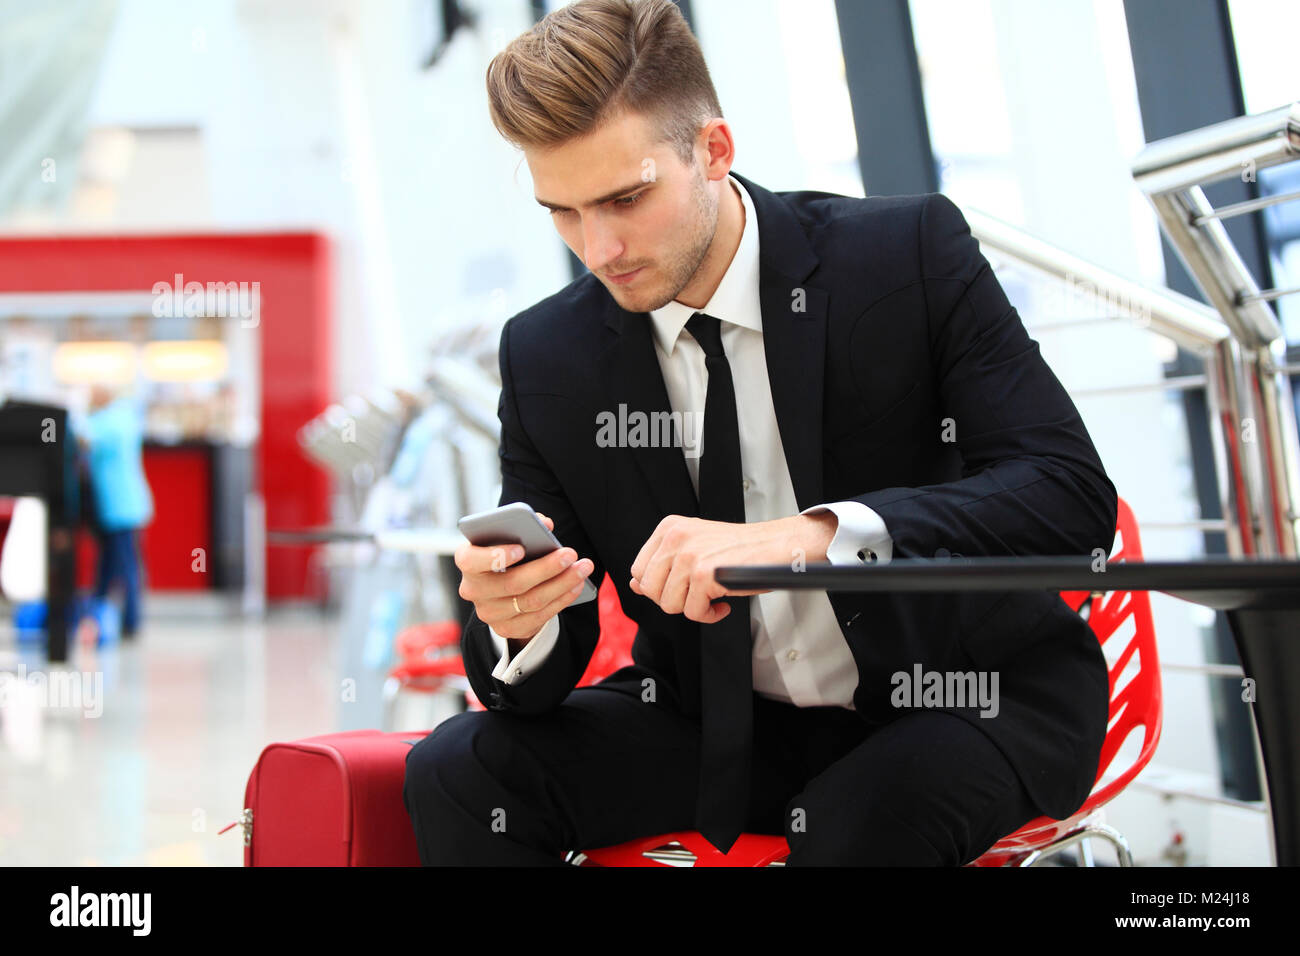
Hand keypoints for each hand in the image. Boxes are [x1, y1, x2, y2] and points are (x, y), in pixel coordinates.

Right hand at [454, 511, 594, 641]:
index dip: (495, 556)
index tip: (522, 548)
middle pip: (512, 583)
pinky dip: (561, 600)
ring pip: (530, 601)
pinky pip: (538, 617)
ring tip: (582, 568)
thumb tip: (546, 524)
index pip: (471, 560)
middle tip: (570, 554)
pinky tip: (576, 586)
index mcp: (467, 560)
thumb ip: (524, 526)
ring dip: (561, 584)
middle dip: (546, 568)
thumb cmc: (507, 553)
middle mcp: (473, 589)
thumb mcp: (508, 537)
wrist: (502, 588)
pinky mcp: (506, 628)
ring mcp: (488, 612)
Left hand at [628, 512, 836, 623]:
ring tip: (712, 596)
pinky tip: (723, 602)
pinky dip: (710, 614)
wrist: (776, 544)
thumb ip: (663, 565)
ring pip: (669, 604)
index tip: (680, 587)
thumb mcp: (694, 547)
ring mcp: (688, 556)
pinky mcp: (704, 575)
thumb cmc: (739, 549)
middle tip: (698, 594)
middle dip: (674, 600)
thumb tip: (635, 585)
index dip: (658, 587)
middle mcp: (675, 538)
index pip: (638, 570)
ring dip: (693, 608)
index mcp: (669, 528)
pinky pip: (693, 612)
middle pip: (650, 590)